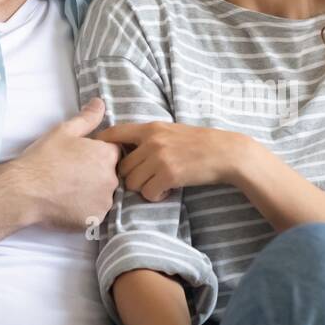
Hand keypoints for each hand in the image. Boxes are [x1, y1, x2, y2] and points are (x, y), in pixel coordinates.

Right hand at [9, 98, 120, 229]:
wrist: (24, 191)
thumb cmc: (43, 158)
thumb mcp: (64, 131)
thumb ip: (87, 118)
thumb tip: (100, 103)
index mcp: (107, 155)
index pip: (113, 152)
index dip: (96, 153)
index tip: (80, 157)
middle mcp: (112, 179)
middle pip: (109, 174)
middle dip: (95, 173)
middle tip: (70, 173)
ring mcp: (104, 201)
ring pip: (102, 194)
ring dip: (91, 192)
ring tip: (67, 189)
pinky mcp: (94, 219)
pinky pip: (94, 212)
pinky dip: (84, 208)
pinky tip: (67, 203)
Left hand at [94, 122, 252, 201]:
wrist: (225, 152)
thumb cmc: (199, 143)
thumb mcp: (171, 131)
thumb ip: (149, 137)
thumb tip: (125, 148)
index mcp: (150, 128)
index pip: (114, 133)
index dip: (101, 145)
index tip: (98, 157)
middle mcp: (151, 141)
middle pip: (121, 167)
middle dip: (130, 178)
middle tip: (146, 179)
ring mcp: (159, 158)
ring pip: (132, 183)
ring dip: (143, 188)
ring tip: (159, 185)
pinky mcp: (169, 175)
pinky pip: (148, 193)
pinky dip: (156, 196)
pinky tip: (168, 190)